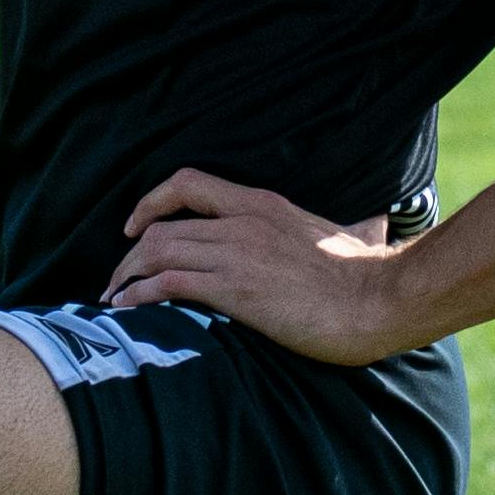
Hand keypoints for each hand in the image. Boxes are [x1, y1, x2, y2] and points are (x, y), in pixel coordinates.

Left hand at [105, 171, 429, 367]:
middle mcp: (243, 222)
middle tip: (116, 280)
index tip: (135, 226)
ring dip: (126, 276)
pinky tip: (129, 311)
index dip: (151, 202)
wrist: (381, 300)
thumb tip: (372, 223)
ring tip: (113, 300)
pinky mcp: (236, 290)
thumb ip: (338, 224)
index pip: (189, 183)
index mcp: (262, 204)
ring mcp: (237, 255)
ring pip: (158, 252)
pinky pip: (169, 284)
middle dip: (129, 254)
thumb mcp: (344, 234)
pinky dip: (140, 296)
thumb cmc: (366, 276)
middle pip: (162, 226)